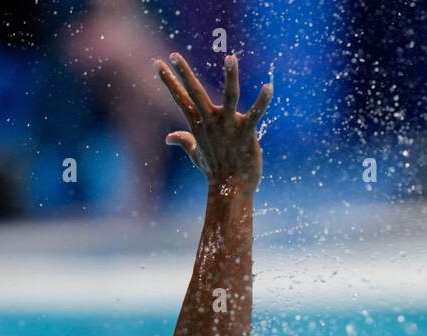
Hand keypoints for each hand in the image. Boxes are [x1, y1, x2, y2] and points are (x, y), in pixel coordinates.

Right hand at [156, 53, 271, 189]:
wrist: (231, 189)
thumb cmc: (215, 171)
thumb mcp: (196, 153)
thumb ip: (184, 140)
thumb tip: (169, 138)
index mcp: (199, 124)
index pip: (181, 98)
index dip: (169, 81)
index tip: (158, 64)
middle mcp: (212, 122)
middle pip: (196, 93)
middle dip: (184, 74)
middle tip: (174, 55)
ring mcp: (230, 126)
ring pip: (231, 96)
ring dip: (231, 77)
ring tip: (230, 58)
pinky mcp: (247, 133)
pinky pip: (256, 114)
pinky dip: (262, 102)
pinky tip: (268, 87)